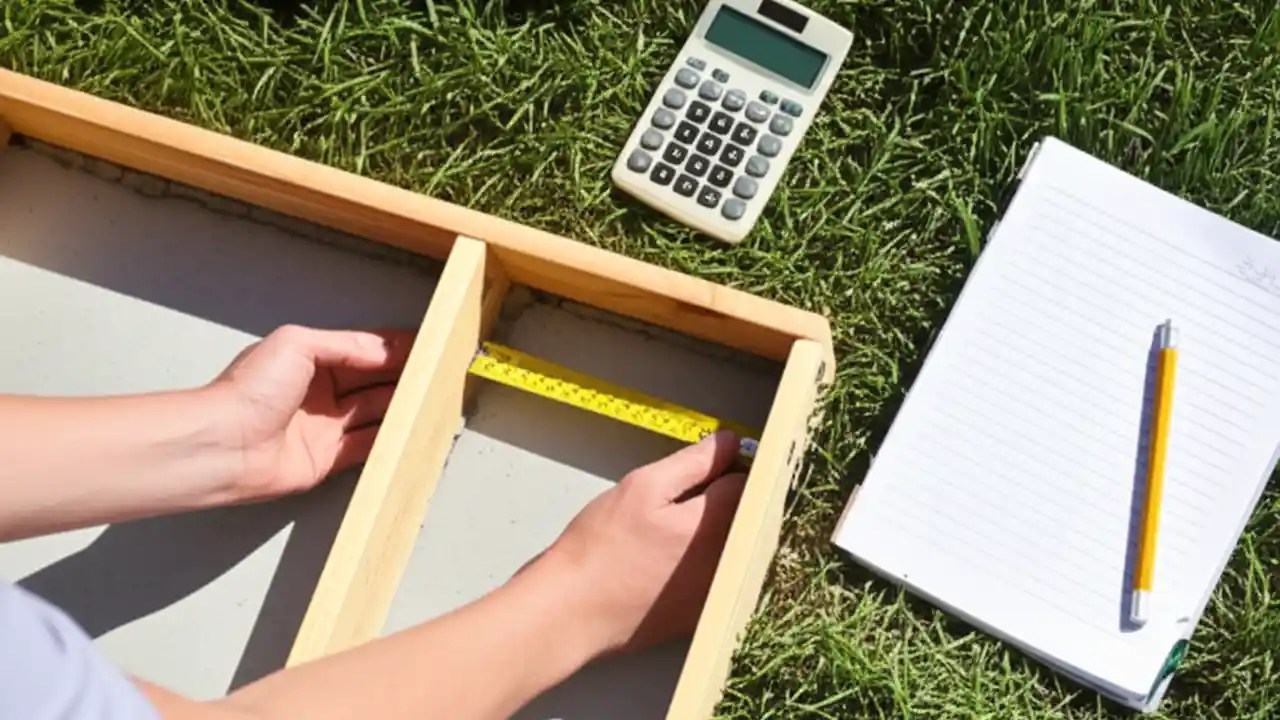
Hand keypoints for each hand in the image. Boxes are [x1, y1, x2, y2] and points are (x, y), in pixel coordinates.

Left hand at [208, 324, 414, 501]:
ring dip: (401, 405)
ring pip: (374, 412)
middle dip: (404, 375)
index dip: (393, 347)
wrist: (226, 445)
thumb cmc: (251, 390)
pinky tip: (411, 431)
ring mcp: (324, 426)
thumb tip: (383, 349)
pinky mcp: (327, 459)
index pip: (362, 349)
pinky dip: (389, 440)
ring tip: (434, 398)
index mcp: (309, 359)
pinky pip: (366, 447)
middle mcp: (319, 392)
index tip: (427, 345)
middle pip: (372, 380)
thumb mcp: (298, 344)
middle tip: (439, 372)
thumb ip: (346, 344)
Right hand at [541, 431, 747, 655]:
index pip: (748, 482)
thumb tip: (729, 442)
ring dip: (719, 533)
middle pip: (748, 516)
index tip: (704, 471)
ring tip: (673, 537)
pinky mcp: (705, 613)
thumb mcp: (642, 487)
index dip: (725, 469)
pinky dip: (706, 565)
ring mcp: (718, 591)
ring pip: (736, 547)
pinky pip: (721, 577)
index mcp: (715, 524)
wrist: (574, 610)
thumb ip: (693, 462)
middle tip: (683, 504)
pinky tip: (672, 566)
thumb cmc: (600, 546)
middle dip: (725, 502)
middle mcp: (728, 560)